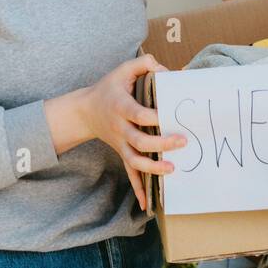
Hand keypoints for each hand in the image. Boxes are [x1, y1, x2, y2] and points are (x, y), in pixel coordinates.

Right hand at [81, 55, 187, 211]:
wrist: (85, 111)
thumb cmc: (110, 88)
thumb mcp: (123, 69)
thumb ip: (145, 63)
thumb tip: (170, 71)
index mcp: (121, 106)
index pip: (137, 114)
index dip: (152, 117)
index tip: (168, 116)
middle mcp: (120, 127)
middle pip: (139, 140)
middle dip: (161, 144)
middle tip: (182, 142)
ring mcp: (120, 143)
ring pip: (134, 161)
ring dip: (152, 168)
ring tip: (171, 170)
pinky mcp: (122, 153)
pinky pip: (129, 173)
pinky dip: (138, 189)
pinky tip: (147, 204)